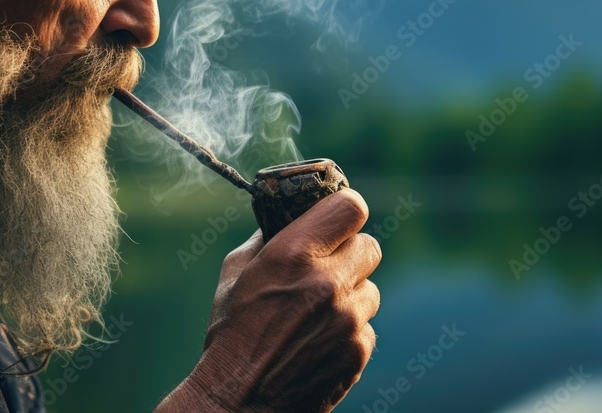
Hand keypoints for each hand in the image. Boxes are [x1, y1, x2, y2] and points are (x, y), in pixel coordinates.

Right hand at [160, 189, 381, 411]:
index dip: (346, 209)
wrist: (239, 402)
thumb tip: (283, 216)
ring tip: (317, 314)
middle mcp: (327, 281)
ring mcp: (348, 319)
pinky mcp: (359, 351)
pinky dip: (350, 331)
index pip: (351, 207)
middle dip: (350, 255)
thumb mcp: (235, 274)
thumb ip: (265, 239)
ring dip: (351, 296)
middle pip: (369, 246)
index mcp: (293, 254)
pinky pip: (368, 327)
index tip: (337, 219)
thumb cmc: (230, 335)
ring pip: (371, 290)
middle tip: (328, 268)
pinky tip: (320, 342)